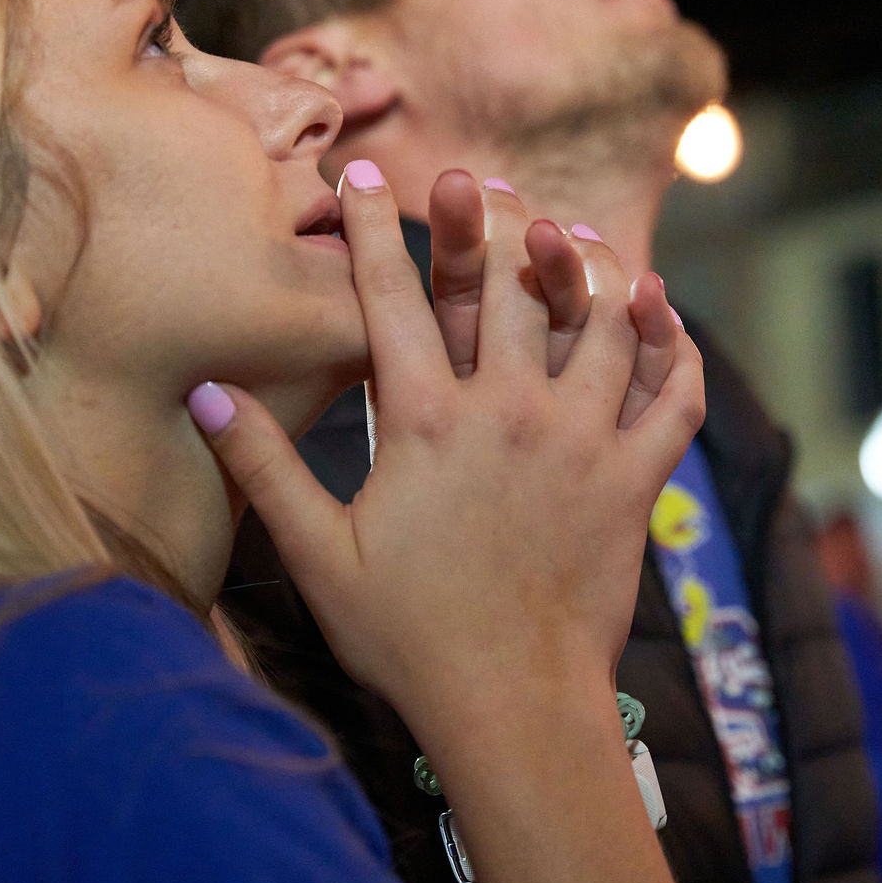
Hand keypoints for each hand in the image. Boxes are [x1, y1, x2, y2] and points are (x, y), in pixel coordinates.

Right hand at [191, 163, 702, 737]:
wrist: (510, 706)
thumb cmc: (407, 639)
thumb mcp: (319, 556)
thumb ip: (263, 468)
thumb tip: (206, 394)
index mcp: (426, 422)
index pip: (392, 299)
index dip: (373, 229)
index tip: (363, 175)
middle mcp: (510, 413)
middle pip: (508, 285)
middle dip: (489, 221)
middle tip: (481, 181)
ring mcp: (583, 441)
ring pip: (601, 321)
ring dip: (586, 268)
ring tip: (569, 234)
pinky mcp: (635, 480)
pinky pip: (673, 395)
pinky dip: (675, 346)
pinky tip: (661, 309)